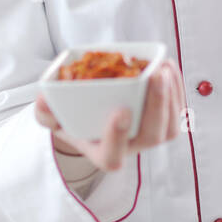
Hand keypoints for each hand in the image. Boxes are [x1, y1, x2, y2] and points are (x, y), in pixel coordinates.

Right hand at [35, 60, 185, 171]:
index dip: (117, 137)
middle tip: (154, 76)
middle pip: (153, 136)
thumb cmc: (71, 118)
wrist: (91, 117)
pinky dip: (176, 87)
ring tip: (162, 67)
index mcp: (103, 153)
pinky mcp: (164, 121)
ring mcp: (151, 136)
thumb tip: (43, 98)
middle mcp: (132, 148)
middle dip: (157, 106)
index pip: (113, 155)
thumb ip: (45, 111)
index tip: (120, 111)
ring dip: (171, 95)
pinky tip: (167, 66)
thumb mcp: (52, 116)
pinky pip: (178, 110)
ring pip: (171, 125)